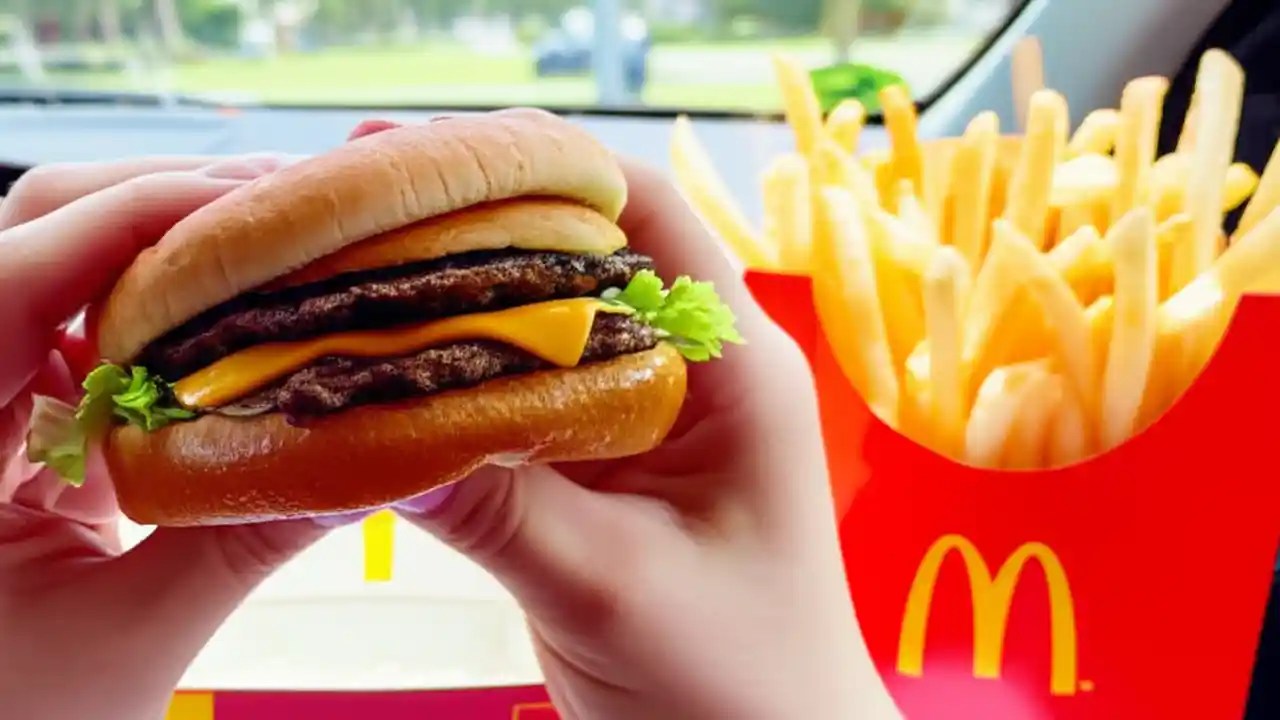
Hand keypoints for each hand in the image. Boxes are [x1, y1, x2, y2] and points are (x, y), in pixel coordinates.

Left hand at [0, 157, 326, 719]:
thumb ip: (245, 536)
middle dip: (170, 204)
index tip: (274, 202)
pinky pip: (75, 323)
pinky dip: (162, 309)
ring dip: (172, 251)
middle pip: (35, 229)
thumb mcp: (126, 640)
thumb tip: (374, 454)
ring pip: (56, 263)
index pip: (15, 271)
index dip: (147, 215)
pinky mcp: (1, 415)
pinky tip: (238, 322)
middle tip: (298, 210)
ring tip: (281, 253)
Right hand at [401, 157, 900, 719]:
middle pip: (575, 251)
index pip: (644, 212)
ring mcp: (639, 418)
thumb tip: (365, 424)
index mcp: (735, 370)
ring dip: (446, 299)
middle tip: (345, 208)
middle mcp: (689, 372)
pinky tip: (370, 377)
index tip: (416, 161)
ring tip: (337, 276)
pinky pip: (514, 396)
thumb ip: (502, 507)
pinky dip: (445, 379)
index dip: (535, 165)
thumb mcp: (616, 592)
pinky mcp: (596, 468)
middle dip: (467, 223)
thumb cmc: (737, 688)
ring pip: (535, 323)